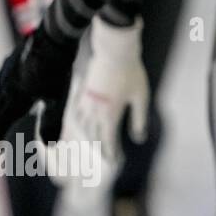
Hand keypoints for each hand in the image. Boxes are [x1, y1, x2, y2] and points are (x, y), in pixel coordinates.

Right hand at [0, 25, 78, 139]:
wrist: (52, 40)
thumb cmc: (58, 70)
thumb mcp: (58, 97)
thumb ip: (53, 121)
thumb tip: (50, 145)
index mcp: (16, 97)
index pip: (3, 122)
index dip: (0, 137)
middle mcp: (6, 87)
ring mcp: (4, 75)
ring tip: (1, 123)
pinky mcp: (7, 66)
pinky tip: (3, 96)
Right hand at [60, 19, 149, 179]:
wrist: (115, 52)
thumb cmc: (132, 74)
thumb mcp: (140, 98)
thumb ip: (139, 120)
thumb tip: (139, 139)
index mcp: (110, 115)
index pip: (108, 141)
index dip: (111, 154)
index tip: (115, 163)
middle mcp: (94, 112)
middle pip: (94, 138)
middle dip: (99, 151)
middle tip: (105, 161)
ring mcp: (85, 103)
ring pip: (82, 129)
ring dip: (87, 141)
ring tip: (91, 150)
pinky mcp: (81, 94)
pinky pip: (76, 116)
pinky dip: (78, 127)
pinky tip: (80, 130)